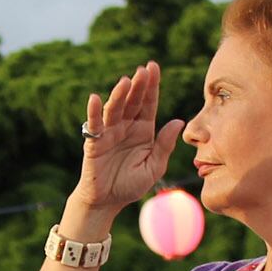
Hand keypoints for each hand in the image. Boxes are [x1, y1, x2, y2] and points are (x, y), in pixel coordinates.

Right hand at [75, 61, 182, 216]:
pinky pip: (94, 125)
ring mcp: (109, 133)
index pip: (148, 103)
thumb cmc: (131, 185)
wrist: (107, 202)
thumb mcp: (154, 167)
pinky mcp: (94, 143)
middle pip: (133, 101)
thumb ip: (165, 145)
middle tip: (144, 70)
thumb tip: (178, 122)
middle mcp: (126, 127)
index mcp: (143, 130)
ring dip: (119, 95)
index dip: (152, 86)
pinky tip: (94, 99)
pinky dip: (93, 112)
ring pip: (115, 109)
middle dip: (138, 86)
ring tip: (125, 81)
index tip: (154, 68)